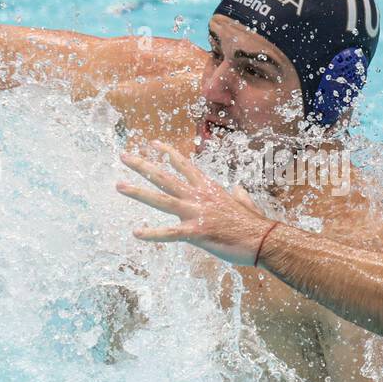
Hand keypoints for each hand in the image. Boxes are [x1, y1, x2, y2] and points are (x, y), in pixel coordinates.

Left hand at [117, 141, 277, 265]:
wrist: (263, 238)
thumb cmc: (254, 223)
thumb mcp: (245, 203)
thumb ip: (238, 195)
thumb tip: (238, 189)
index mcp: (209, 188)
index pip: (185, 165)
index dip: (168, 153)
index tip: (153, 143)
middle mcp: (198, 196)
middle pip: (165, 177)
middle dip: (142, 165)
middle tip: (123, 157)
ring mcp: (196, 213)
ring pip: (161, 199)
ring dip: (138, 192)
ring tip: (119, 185)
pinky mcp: (196, 232)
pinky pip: (170, 233)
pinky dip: (152, 233)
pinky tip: (136, 233)